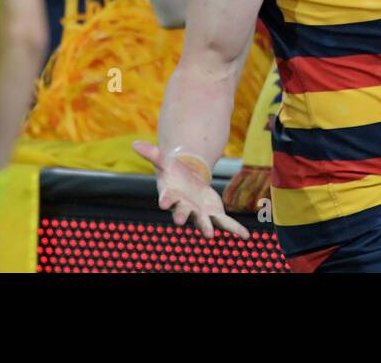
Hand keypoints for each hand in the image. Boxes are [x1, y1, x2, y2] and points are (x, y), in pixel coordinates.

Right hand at [132, 141, 249, 238]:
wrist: (188, 183)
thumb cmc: (174, 174)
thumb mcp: (165, 161)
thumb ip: (152, 154)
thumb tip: (134, 143)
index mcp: (172, 196)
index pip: (167, 199)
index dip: (166, 200)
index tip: (163, 203)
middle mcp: (185, 207)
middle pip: (183, 213)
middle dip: (182, 216)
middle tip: (178, 221)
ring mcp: (200, 212)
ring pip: (203, 222)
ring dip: (206, 228)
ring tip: (209, 236)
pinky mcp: (213, 213)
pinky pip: (226, 223)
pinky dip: (235, 229)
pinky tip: (245, 236)